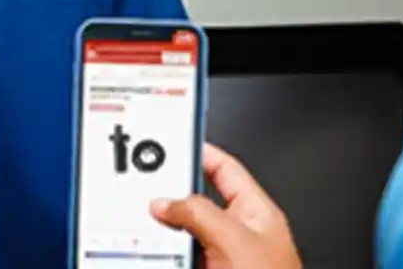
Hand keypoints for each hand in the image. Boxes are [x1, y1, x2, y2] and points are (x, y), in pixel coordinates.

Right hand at [150, 143, 301, 268]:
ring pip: (183, 237)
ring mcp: (223, 260)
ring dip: (164, 234)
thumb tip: (166, 202)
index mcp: (256, 213)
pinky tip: (150, 254)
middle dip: (172, 199)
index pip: (225, 169)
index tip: (171, 145)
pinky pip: (180, 259)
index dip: (199, 152)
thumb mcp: (234, 240)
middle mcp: (240, 234)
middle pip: (196, 204)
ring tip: (146, 229)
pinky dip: (163, 256)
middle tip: (147, 193)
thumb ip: (199, 213)